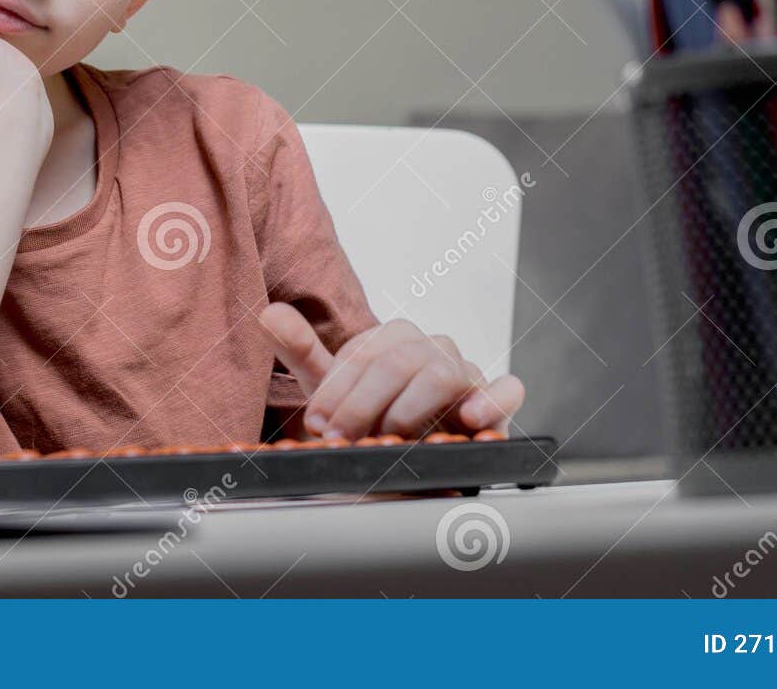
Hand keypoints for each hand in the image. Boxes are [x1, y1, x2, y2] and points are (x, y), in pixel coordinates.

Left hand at [258, 304, 524, 439]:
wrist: (404, 464)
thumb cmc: (370, 422)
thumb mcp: (330, 392)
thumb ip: (302, 352)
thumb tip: (268, 313)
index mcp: (392, 340)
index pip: (366, 351)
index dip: (339, 390)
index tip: (319, 425)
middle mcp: (430, 349)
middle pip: (399, 361)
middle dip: (365, 405)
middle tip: (345, 439)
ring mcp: (465, 373)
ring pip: (444, 371)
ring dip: (410, 410)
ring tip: (392, 439)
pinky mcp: (494, 403)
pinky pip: (508, 388)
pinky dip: (494, 398)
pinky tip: (472, 416)